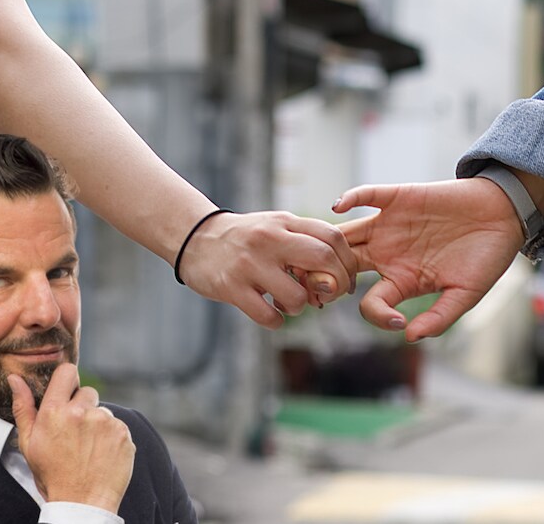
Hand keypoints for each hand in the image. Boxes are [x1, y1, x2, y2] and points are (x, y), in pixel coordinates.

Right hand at [8, 364, 133, 512]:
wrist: (82, 503)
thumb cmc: (52, 475)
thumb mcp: (29, 443)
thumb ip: (23, 407)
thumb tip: (15, 379)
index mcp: (54, 412)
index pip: (67, 372)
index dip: (67, 381)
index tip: (66, 393)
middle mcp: (82, 412)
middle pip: (87, 392)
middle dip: (81, 406)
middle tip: (74, 432)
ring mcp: (105, 422)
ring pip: (102, 411)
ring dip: (97, 423)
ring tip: (87, 448)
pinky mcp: (123, 433)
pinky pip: (117, 425)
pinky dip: (111, 436)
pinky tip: (101, 453)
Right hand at [177, 211, 356, 328]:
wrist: (195, 238)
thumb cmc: (246, 238)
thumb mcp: (276, 227)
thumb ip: (307, 242)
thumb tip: (341, 273)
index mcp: (284, 222)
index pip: (333, 237)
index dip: (347, 262)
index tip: (346, 280)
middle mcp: (269, 240)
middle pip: (323, 260)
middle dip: (335, 284)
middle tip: (327, 296)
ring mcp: (250, 264)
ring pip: (297, 296)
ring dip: (300, 307)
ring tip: (288, 303)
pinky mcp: (232, 288)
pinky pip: (268, 316)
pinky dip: (276, 320)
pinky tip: (272, 313)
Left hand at [333, 177, 524, 341]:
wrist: (503, 215)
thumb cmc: (487, 259)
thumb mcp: (466, 295)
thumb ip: (440, 318)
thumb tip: (410, 337)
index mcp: (402, 281)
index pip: (370, 303)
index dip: (375, 316)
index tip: (397, 320)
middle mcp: (388, 255)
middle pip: (343, 268)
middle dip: (327, 277)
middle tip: (319, 284)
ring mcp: (389, 227)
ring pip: (345, 234)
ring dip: (328, 241)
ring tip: (318, 248)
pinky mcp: (397, 199)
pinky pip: (366, 196)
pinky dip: (349, 198)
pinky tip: (338, 206)